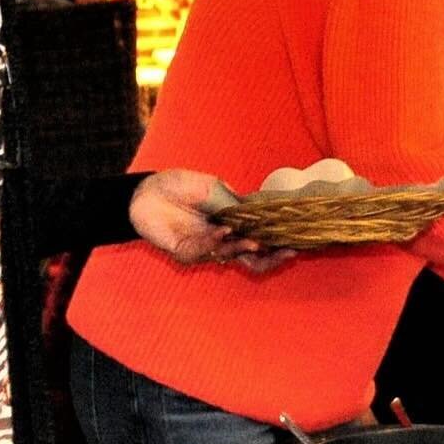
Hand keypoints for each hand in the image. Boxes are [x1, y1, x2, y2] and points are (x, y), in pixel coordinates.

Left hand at [129, 170, 293, 272]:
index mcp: (234, 222)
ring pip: (233, 256)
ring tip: (254, 240)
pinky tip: (223, 230)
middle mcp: (223, 239)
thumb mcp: (215, 187)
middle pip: (253, 257)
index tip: (297, 239)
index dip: (279, 241)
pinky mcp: (187, 253)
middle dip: (272, 257)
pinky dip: (218, 242)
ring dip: (245, 248)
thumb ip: (236, 203)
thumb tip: (262, 215)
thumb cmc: (181, 186)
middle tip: (287, 252)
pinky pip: (207, 252)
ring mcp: (206, 248)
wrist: (146, 190)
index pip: (262, 237)